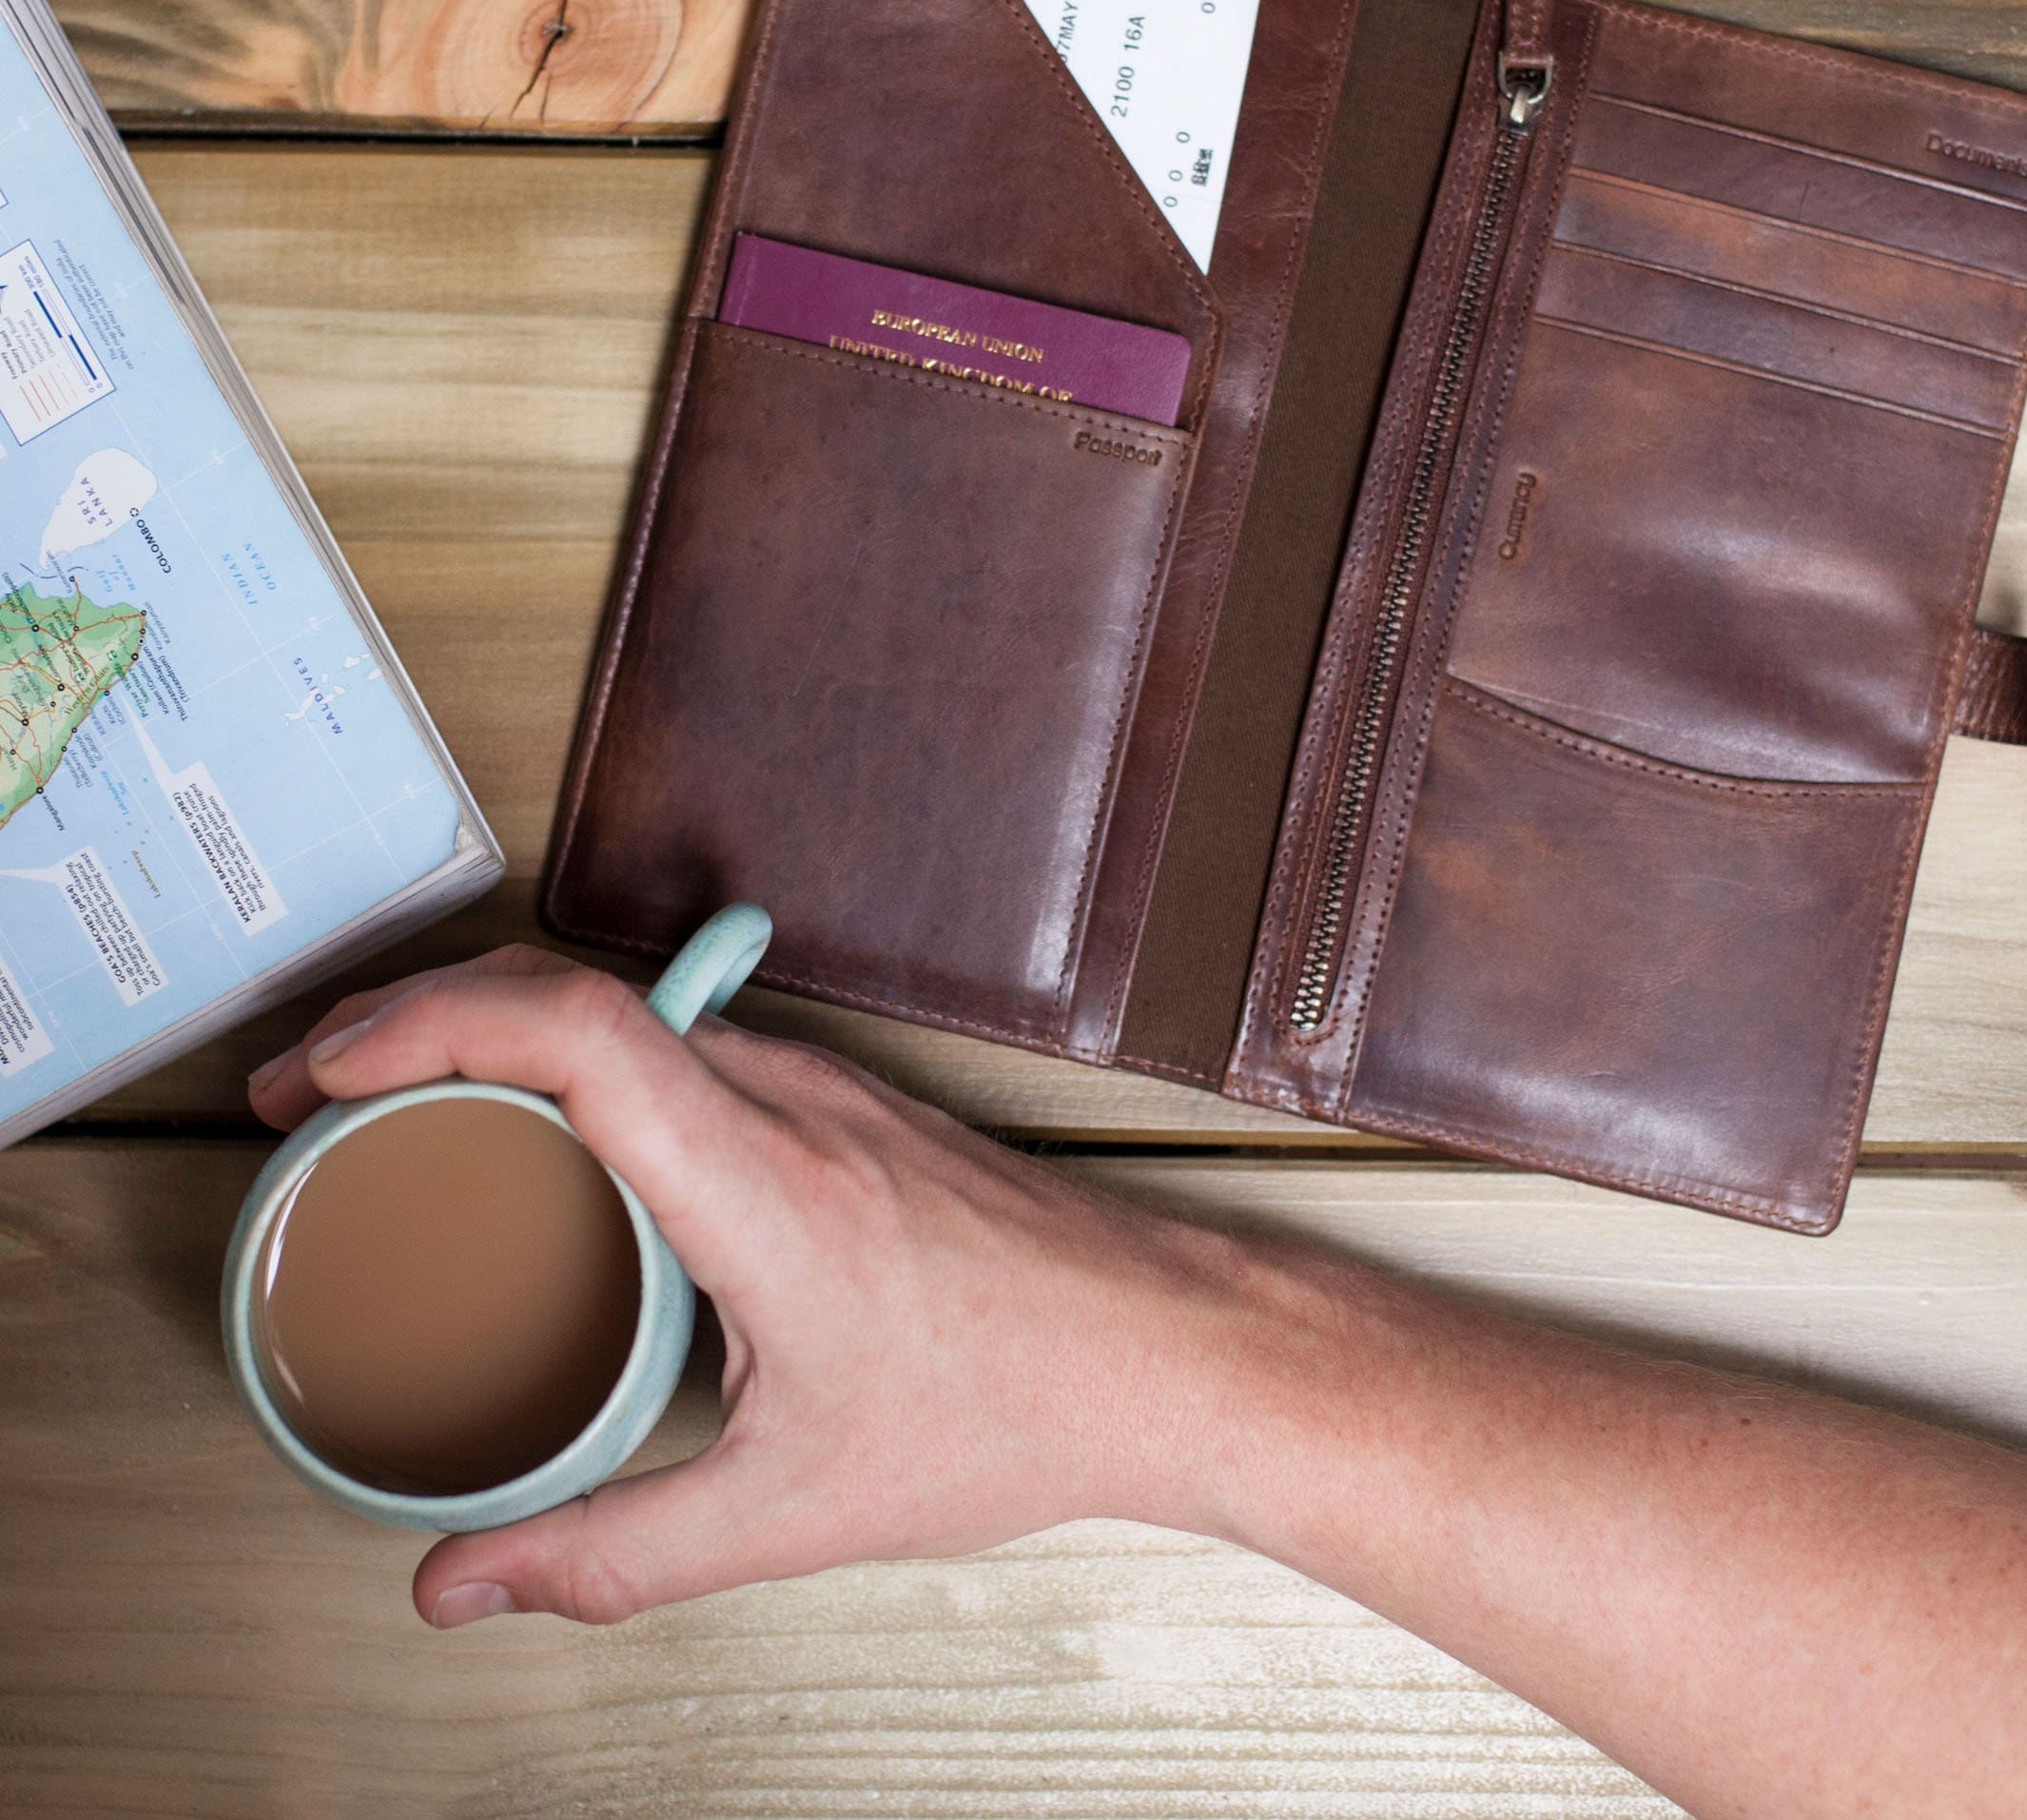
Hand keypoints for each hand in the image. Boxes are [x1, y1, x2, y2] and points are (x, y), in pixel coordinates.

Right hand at [246, 949, 1270, 1627]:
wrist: (1163, 1342)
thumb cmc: (1016, 1402)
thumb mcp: (793, 1507)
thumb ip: (611, 1552)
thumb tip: (462, 1586)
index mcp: (761, 1174)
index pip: (576, 1026)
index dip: (429, 1020)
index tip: (325, 1072)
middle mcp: (788, 1100)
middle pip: (575, 993)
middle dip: (416, 1021)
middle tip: (311, 1098)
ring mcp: (822, 1087)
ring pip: (628, 1010)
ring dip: (496, 1035)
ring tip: (395, 1109)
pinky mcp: (843, 1105)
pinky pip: (681, 1046)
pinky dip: (577, 1064)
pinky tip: (545, 1138)